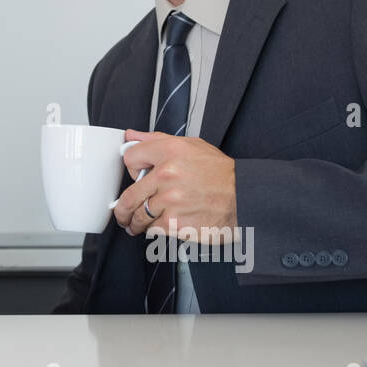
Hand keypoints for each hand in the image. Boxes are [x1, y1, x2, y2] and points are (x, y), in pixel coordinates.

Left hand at [113, 129, 237, 239]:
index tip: (136, 177)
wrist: (244, 197)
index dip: (132, 168)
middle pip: (128, 196)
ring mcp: (171, 201)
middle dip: (122, 210)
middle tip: (122, 215)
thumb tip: (130, 135)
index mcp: (169, 151)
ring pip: (139, 217)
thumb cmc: (219, 173)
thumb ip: (156, 139)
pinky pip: (154, 230)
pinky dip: (154, 231)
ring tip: (136, 226)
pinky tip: (158, 228)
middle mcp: (167, 175)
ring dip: (135, 224)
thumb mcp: (191, 146)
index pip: (129, 158)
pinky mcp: (177, 223)